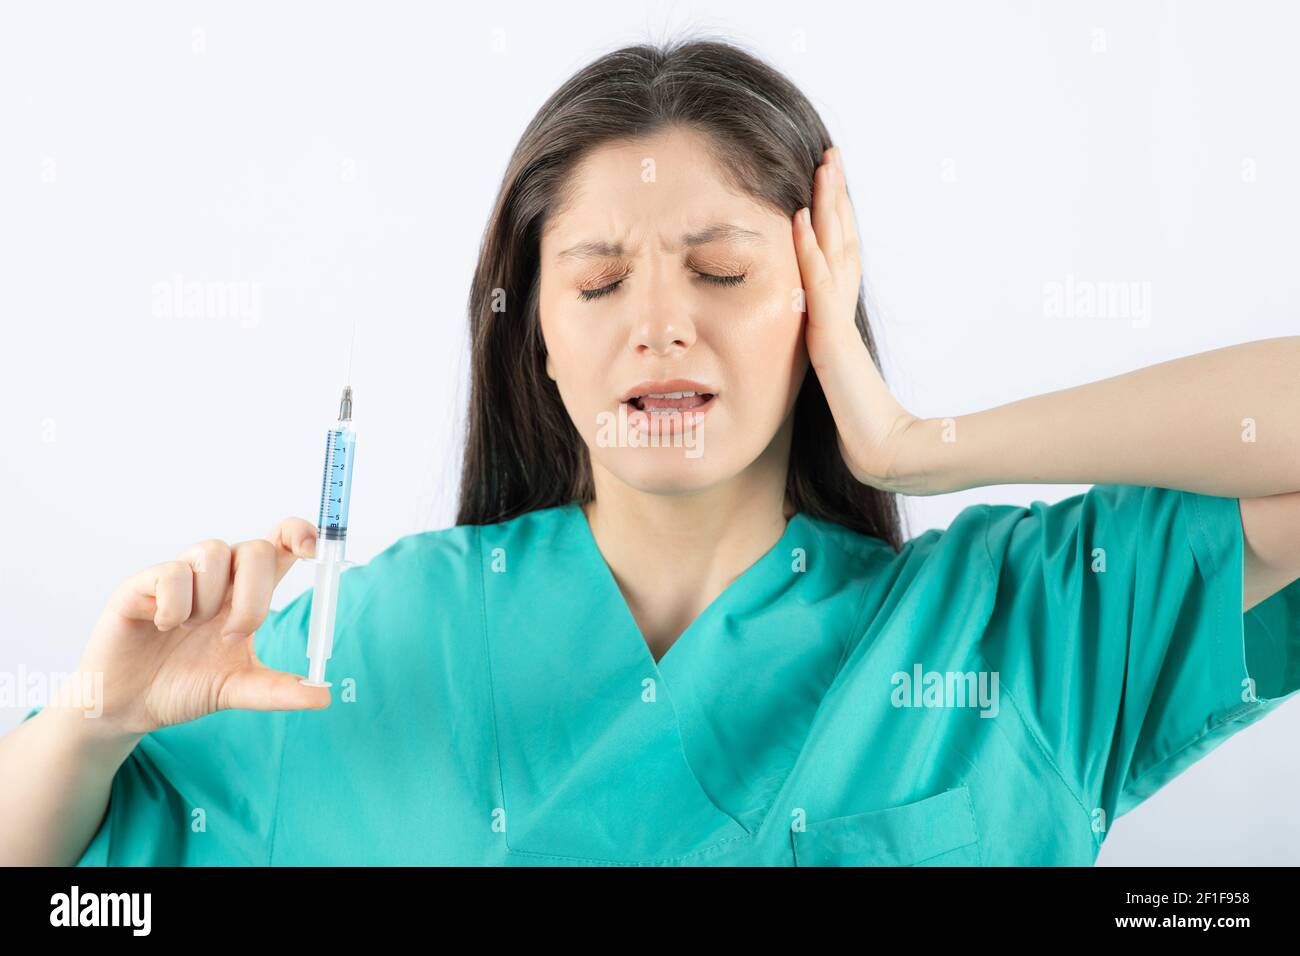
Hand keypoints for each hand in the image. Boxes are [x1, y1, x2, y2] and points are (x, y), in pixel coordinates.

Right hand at [65, 517, 329, 738]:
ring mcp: (181, 577)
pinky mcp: (142, 584)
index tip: (311, 549)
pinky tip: (161, 627)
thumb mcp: (239, 690)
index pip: (280, 543)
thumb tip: (323, 696)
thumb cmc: (185, 686)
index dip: (299, 534)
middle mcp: (219, 578)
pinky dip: (175, 606)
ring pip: (214, 552)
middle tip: (236, 635)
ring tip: (190, 631)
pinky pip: (172, 573)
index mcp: (247, 593)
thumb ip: (279, 690)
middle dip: (255, 594)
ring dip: (210, 601)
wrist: (129, 707)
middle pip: (255, 548)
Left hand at [792, 145, 920, 491]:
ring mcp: (838, 320)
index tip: (823, 185)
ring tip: (824, 165)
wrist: (884, 451)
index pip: (838, 257)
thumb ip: (827, 362)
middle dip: (836, 195)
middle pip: (843, 240)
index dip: (833, 219)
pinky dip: (810, 250)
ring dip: (828, 205)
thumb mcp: (834, 382)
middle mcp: (841, 310)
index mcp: (837, 319)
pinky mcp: (832, 336)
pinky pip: (818, 284)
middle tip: (831, 154)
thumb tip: (817, 356)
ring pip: (835, 249)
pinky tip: (801, 218)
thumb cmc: (863, 427)